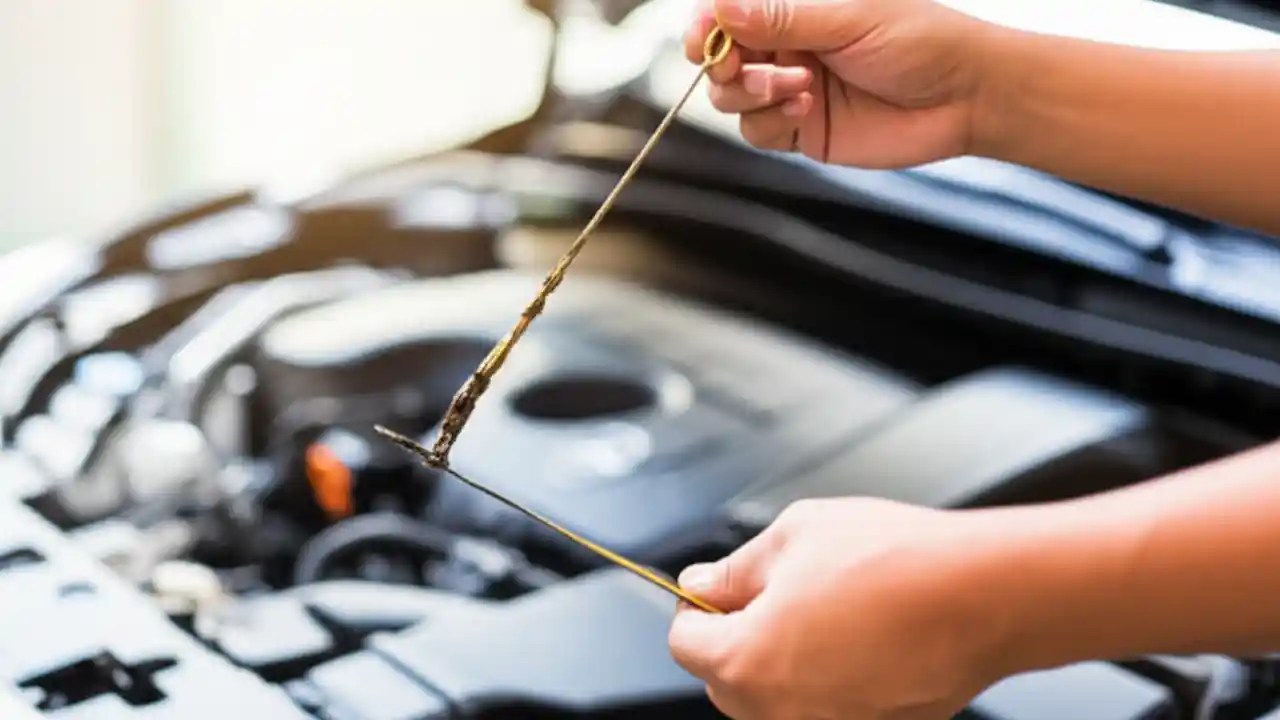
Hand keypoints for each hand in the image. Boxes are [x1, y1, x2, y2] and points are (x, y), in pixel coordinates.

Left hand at [668, 498, 1011, 719]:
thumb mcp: (793, 537)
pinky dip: (830, 681)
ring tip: (830, 612)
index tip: (719, 589)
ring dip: (784, 662)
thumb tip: (702, 583)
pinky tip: (862, 640)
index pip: (685, 645)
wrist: (982, 595)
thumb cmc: (895, 562)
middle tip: (779, 593)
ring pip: (776, 700)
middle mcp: (778, 712)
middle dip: (738, 638)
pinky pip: (826, 707)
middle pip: (725, 681)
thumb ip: (734, 570)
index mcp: (745, 662)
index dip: (698, 609)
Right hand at [683, 0, 994, 167]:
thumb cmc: (923, 41)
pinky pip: (757, 131)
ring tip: (797, 87)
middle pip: (721, 58)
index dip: (706, 25)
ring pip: (730, 98)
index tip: (701, 40)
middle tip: (741, 68)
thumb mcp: (850, 17)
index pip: (730, 12)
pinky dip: (771, 121)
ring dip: (751, 94)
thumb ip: (783, 16)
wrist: (967, 97)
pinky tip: (806, 109)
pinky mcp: (801, 129)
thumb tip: (723, 9)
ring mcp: (791, 88)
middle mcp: (788, 46)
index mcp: (798, 8)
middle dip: (724, 65)